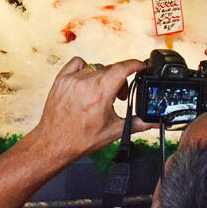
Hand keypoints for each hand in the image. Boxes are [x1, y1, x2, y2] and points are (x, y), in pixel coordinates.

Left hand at [32, 57, 149, 162]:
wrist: (54, 143)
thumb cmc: (80, 139)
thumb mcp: (113, 132)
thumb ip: (136, 123)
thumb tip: (152, 122)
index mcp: (100, 94)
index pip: (122, 69)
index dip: (135, 65)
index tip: (141, 67)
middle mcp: (85, 83)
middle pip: (111, 69)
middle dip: (120, 80)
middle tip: (120, 97)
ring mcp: (72, 80)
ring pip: (96, 67)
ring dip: (104, 77)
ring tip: (102, 93)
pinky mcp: (61, 80)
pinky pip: (77, 63)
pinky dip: (86, 69)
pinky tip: (87, 82)